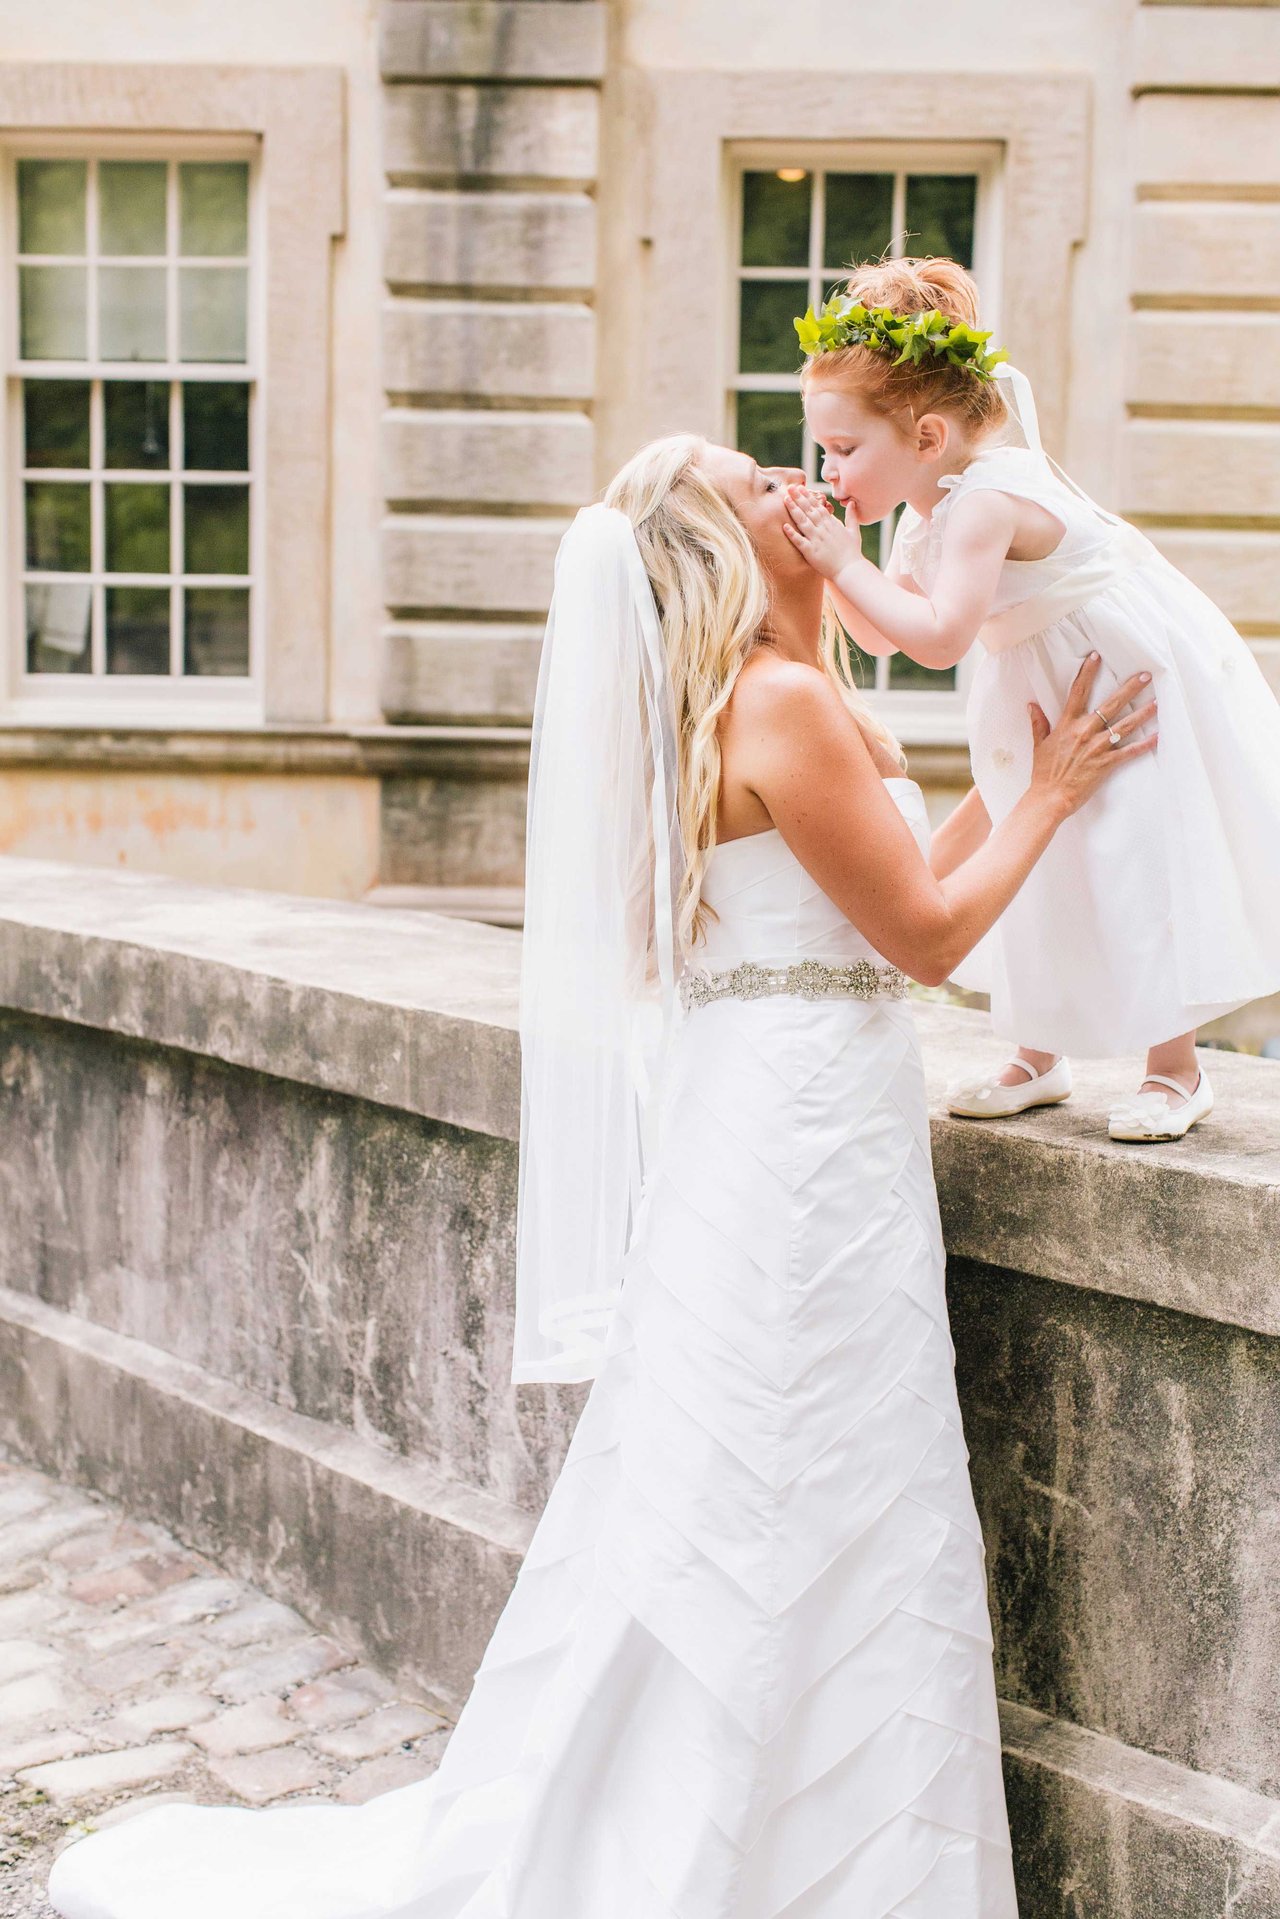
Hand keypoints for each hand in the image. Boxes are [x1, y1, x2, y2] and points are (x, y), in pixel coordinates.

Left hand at [783, 485, 863, 581]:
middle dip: (798, 498)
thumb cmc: (852, 552)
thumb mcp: (854, 531)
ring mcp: (817, 540)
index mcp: (832, 524)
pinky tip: (784, 526)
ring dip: (794, 510)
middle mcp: (823, 529)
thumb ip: (851, 516)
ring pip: (803, 522)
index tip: (800, 488)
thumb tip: (852, 503)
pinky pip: (800, 541)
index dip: (808, 497)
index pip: (818, 507)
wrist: (850, 570)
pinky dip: (792, 534)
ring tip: (785, 500)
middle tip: (789, 488)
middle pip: (809, 511)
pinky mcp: (811, 552)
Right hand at [1028, 654, 1156, 819]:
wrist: (1049, 798)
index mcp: (1068, 725)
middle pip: (1111, 704)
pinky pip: (1130, 751)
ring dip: (1143, 713)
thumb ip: (1038, 723)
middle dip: (1130, 688)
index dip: (1087, 673)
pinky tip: (1158, 736)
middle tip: (1145, 675)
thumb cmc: (1044, 773)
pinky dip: (1145, 744)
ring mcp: (1098, 747)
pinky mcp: (1107, 763)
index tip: (1096, 656)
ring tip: (1158, 702)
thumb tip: (1032, 705)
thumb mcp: (1039, 745)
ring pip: (1125, 725)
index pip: (1078, 692)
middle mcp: (1085, 732)